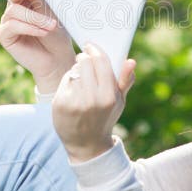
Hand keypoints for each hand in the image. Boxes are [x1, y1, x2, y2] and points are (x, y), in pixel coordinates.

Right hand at [0, 0, 75, 91]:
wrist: (58, 59)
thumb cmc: (59, 34)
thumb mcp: (56, 12)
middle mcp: (16, 5)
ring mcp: (8, 20)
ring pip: (15, 11)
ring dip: (35, 17)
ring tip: (52, 26)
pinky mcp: (5, 35)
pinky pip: (12, 26)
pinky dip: (29, 28)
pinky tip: (43, 32)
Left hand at [52, 42, 136, 163]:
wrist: (86, 145)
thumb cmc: (105, 118)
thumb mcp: (119, 101)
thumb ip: (125, 80)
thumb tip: (131, 60)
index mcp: (109, 96)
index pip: (101, 62)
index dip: (95, 50)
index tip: (90, 46)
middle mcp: (91, 99)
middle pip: (84, 63)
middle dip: (83, 58)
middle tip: (83, 59)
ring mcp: (74, 102)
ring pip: (73, 71)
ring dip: (75, 70)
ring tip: (79, 79)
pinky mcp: (60, 104)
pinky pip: (64, 82)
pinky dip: (68, 82)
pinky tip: (71, 90)